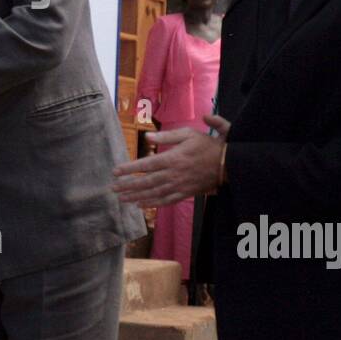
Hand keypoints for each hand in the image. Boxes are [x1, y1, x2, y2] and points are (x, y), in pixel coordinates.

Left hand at [112, 114, 229, 205]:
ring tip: (122, 199)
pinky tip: (141, 205)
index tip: (115, 172)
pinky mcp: (185, 193)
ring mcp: (179, 186)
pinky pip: (166, 201)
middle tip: (113, 188)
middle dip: (128, 186)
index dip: (129, 169)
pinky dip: (152, 204)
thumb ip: (168, 135)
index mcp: (173, 158)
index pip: (146, 165)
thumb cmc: (207, 145)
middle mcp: (173, 174)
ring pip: (154, 193)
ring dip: (136, 197)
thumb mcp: (188, 134)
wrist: (227, 163)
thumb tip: (148, 137)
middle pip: (146, 182)